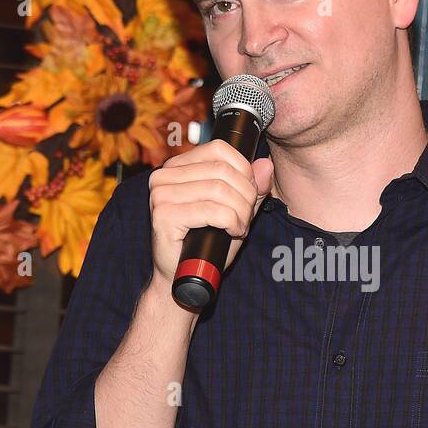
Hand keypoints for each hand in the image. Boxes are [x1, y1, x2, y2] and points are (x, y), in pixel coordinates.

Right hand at [147, 139, 274, 290]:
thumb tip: (266, 165)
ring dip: (240, 212)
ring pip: (220, 190)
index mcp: (178, 167)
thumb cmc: (206, 244)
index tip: (250, 194)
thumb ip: (251, 188)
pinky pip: (212, 210)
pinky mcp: (164, 215)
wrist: (183, 278)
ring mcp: (161, 195)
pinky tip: (233, 233)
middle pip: (222, 170)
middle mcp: (164, 176)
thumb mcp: (235, 211)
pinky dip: (231, 222)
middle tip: (246, 217)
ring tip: (239, 227)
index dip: (244, 170)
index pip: (219, 148)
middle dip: (246, 195)